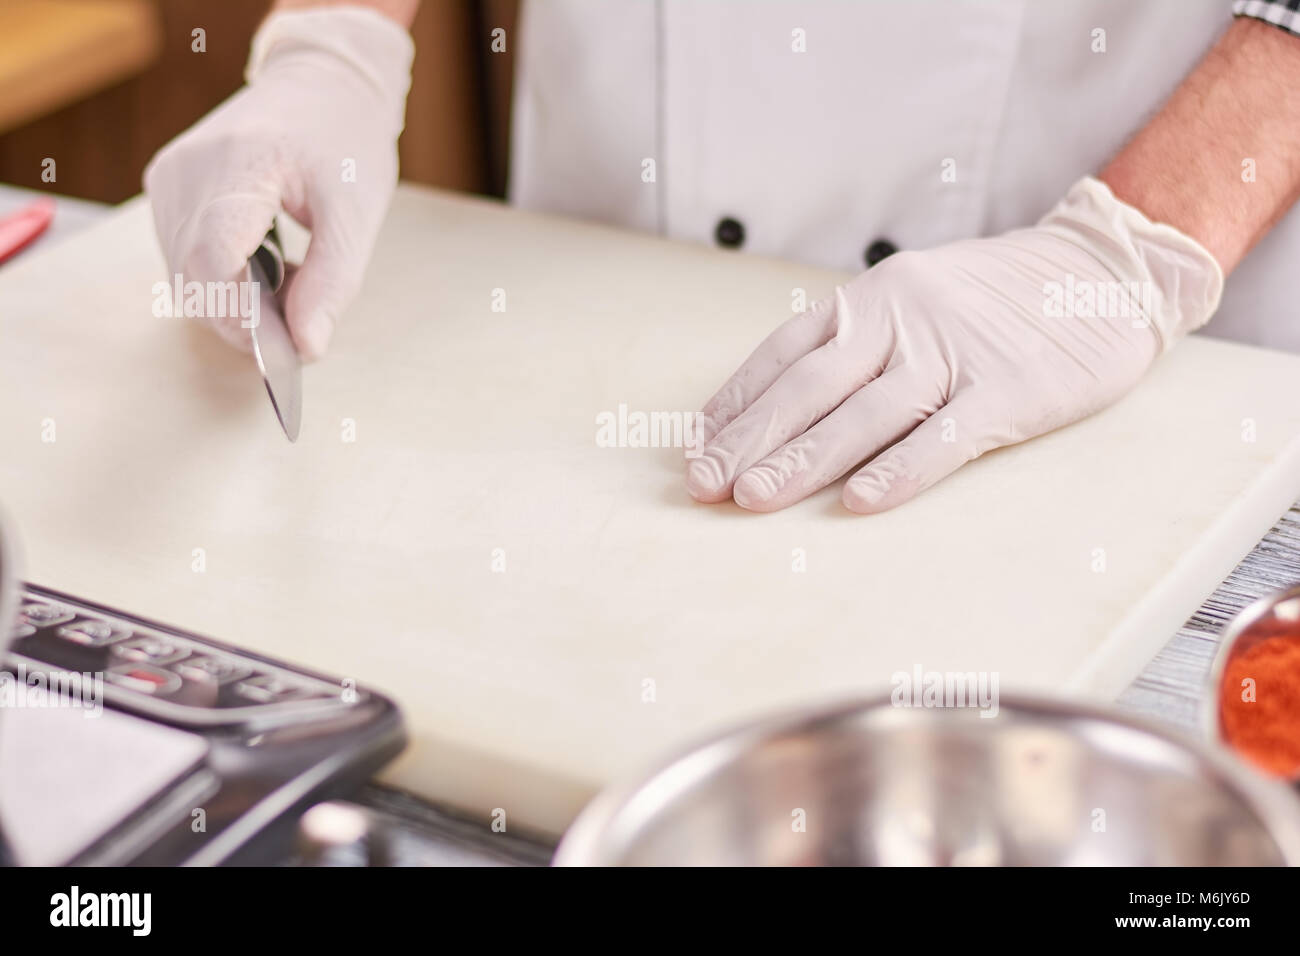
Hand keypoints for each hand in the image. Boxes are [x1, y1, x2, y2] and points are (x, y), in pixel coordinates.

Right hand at [144, 7, 413, 359]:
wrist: (324, 85)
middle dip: (242, 320)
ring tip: (292, 285)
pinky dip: (224, 278)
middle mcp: (187, 169)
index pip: (213, 259)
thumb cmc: (345, 143)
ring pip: (184, 275)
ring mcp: (169, 177)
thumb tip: (306, 348)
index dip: (241, 316)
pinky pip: (185, 255)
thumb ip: (330, 285)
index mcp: (239, 164)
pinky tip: (269, 265)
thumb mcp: (355, 218)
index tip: (283, 348)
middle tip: (298, 331)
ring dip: (234, 301)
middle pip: (193, 276)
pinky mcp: (168, 187)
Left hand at [686, 177, 1221, 513]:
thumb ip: (853, 347)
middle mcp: (900, 320)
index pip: (782, 356)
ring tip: (754, 501)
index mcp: (868, 300)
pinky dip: (901, 470)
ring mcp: (954, 353)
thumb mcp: (909, 301)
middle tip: (703, 487)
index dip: (734, 405)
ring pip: (865, 414)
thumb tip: (779, 409)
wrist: (1101, 270)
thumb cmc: (990, 300)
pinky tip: (860, 503)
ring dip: (804, 460)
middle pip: (809, 388)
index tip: (693, 450)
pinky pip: (946, 435)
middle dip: (749, 440)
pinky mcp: (1009, 389)